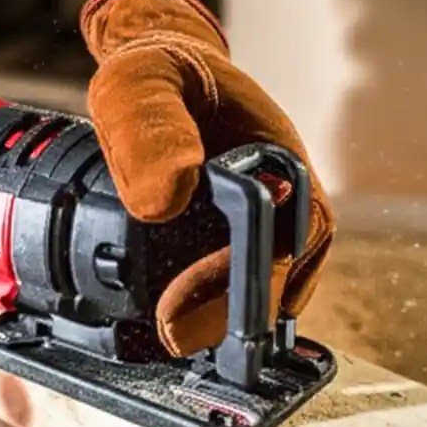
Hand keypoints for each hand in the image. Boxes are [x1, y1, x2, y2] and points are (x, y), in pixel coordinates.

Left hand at [80, 0, 334, 356]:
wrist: (165, 71)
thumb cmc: (157, 72)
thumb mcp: (138, 83)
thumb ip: (148, 127)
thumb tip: (165, 199)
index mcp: (278, 161)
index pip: (275, 240)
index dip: (229, 287)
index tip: (176, 317)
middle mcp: (288, 200)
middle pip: (277, 282)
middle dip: (227, 324)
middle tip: (170, 346)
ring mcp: (271, 225)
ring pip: (267, 294)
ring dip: (227, 327)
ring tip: (175, 354)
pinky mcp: (245, 242)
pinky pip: (245, 288)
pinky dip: (216, 314)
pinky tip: (178, 332)